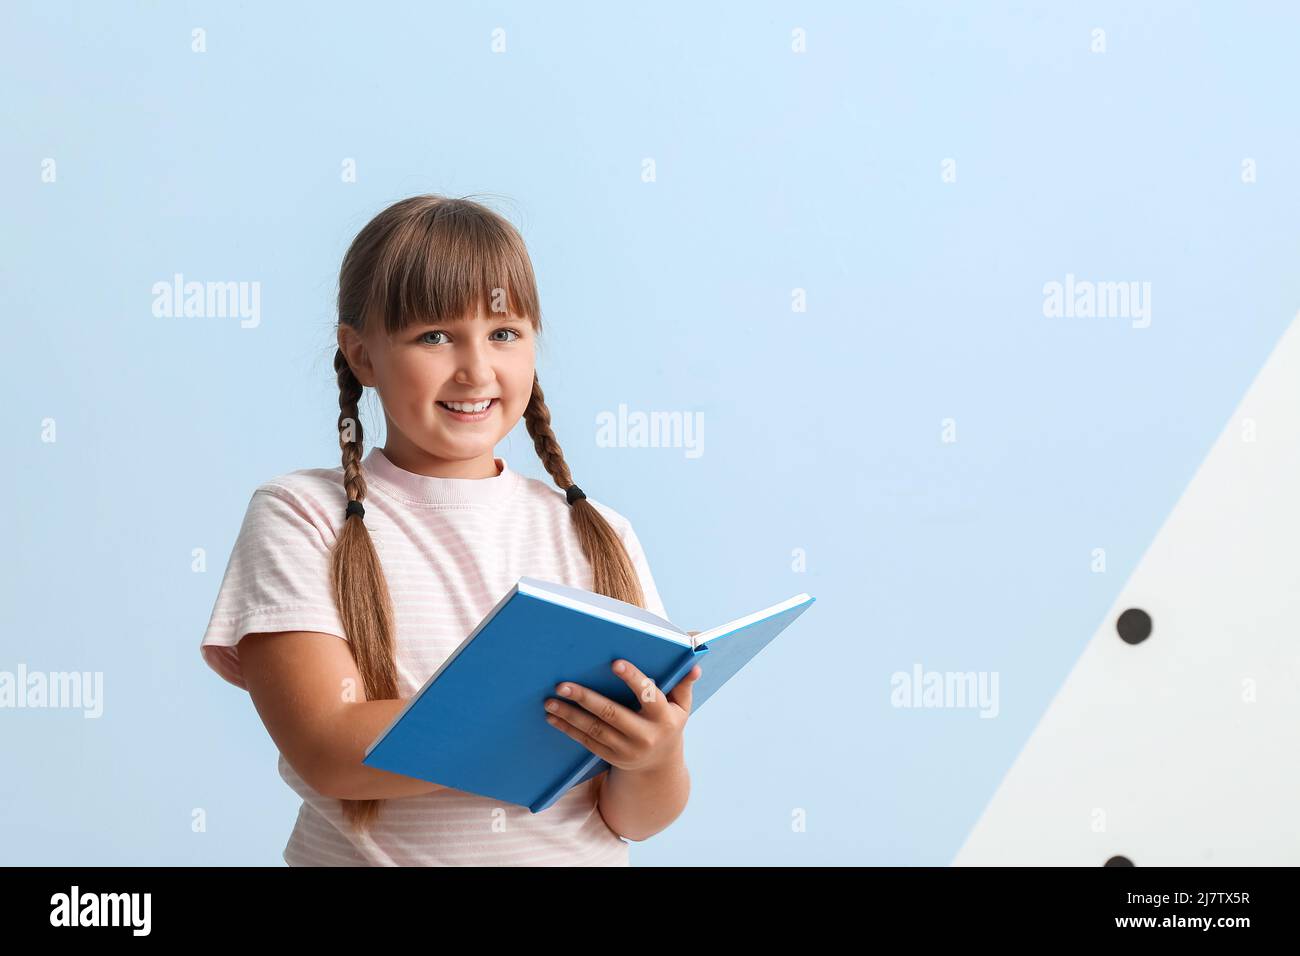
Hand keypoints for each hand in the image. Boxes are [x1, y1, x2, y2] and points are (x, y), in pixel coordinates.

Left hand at [543, 659, 702, 773]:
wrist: (659, 768)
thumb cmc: (668, 723)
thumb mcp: (681, 707)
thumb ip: (684, 684)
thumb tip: (694, 665)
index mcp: (664, 717)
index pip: (649, 695)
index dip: (633, 679)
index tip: (614, 663)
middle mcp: (645, 735)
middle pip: (612, 714)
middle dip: (586, 698)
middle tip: (562, 684)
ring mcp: (627, 749)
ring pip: (594, 730)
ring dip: (570, 715)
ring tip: (550, 701)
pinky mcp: (611, 757)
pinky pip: (587, 742)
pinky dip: (569, 729)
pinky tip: (553, 717)